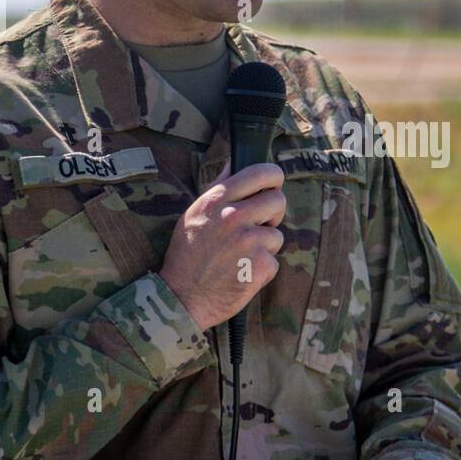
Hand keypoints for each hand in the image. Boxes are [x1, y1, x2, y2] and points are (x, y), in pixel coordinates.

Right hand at [159, 160, 286, 330]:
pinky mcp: (261, 265)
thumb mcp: (194, 214)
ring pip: (277, 234)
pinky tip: (242, 272)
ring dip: (264, 245)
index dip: (273, 177)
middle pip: (278, 200)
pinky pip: (274, 260)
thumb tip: (234, 162)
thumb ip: (218, 187)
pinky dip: (262, 268)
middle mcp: (234, 216)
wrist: (182, 297)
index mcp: (217, 200)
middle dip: (273, 213)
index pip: (260, 172)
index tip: (273, 185)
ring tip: (241, 256)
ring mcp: (249, 241)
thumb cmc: (187, 255)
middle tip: (259, 226)